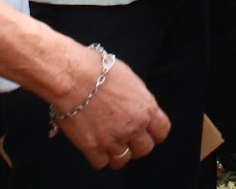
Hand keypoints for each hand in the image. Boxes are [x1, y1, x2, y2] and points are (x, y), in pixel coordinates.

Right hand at [49, 46, 169, 170]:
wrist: (74, 78)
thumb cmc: (99, 71)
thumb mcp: (130, 80)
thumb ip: (139, 100)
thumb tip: (139, 108)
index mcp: (146, 109)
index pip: (161, 131)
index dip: (154, 133)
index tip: (147, 132)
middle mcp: (134, 127)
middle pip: (144, 149)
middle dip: (137, 145)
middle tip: (127, 139)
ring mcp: (113, 139)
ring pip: (123, 160)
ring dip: (118, 153)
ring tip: (110, 143)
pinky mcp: (93, 148)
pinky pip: (101, 163)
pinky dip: (98, 157)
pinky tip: (95, 146)